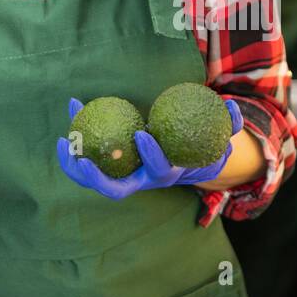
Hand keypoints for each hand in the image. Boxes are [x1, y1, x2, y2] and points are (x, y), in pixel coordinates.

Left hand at [57, 97, 242, 198]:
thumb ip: (228, 124)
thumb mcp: (217, 138)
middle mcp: (141, 181)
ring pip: (94, 181)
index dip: (151, 156)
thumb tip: (231, 108)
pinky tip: (73, 107)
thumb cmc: (197, 145)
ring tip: (65, 139)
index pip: (157, 171)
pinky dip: (77, 144)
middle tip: (81, 154)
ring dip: (75, 165)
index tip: (143, 134)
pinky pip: (88, 161)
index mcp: (165, 174)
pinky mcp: (109, 170)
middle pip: (114, 190)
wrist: (181, 162)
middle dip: (96, 178)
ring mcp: (124, 178)